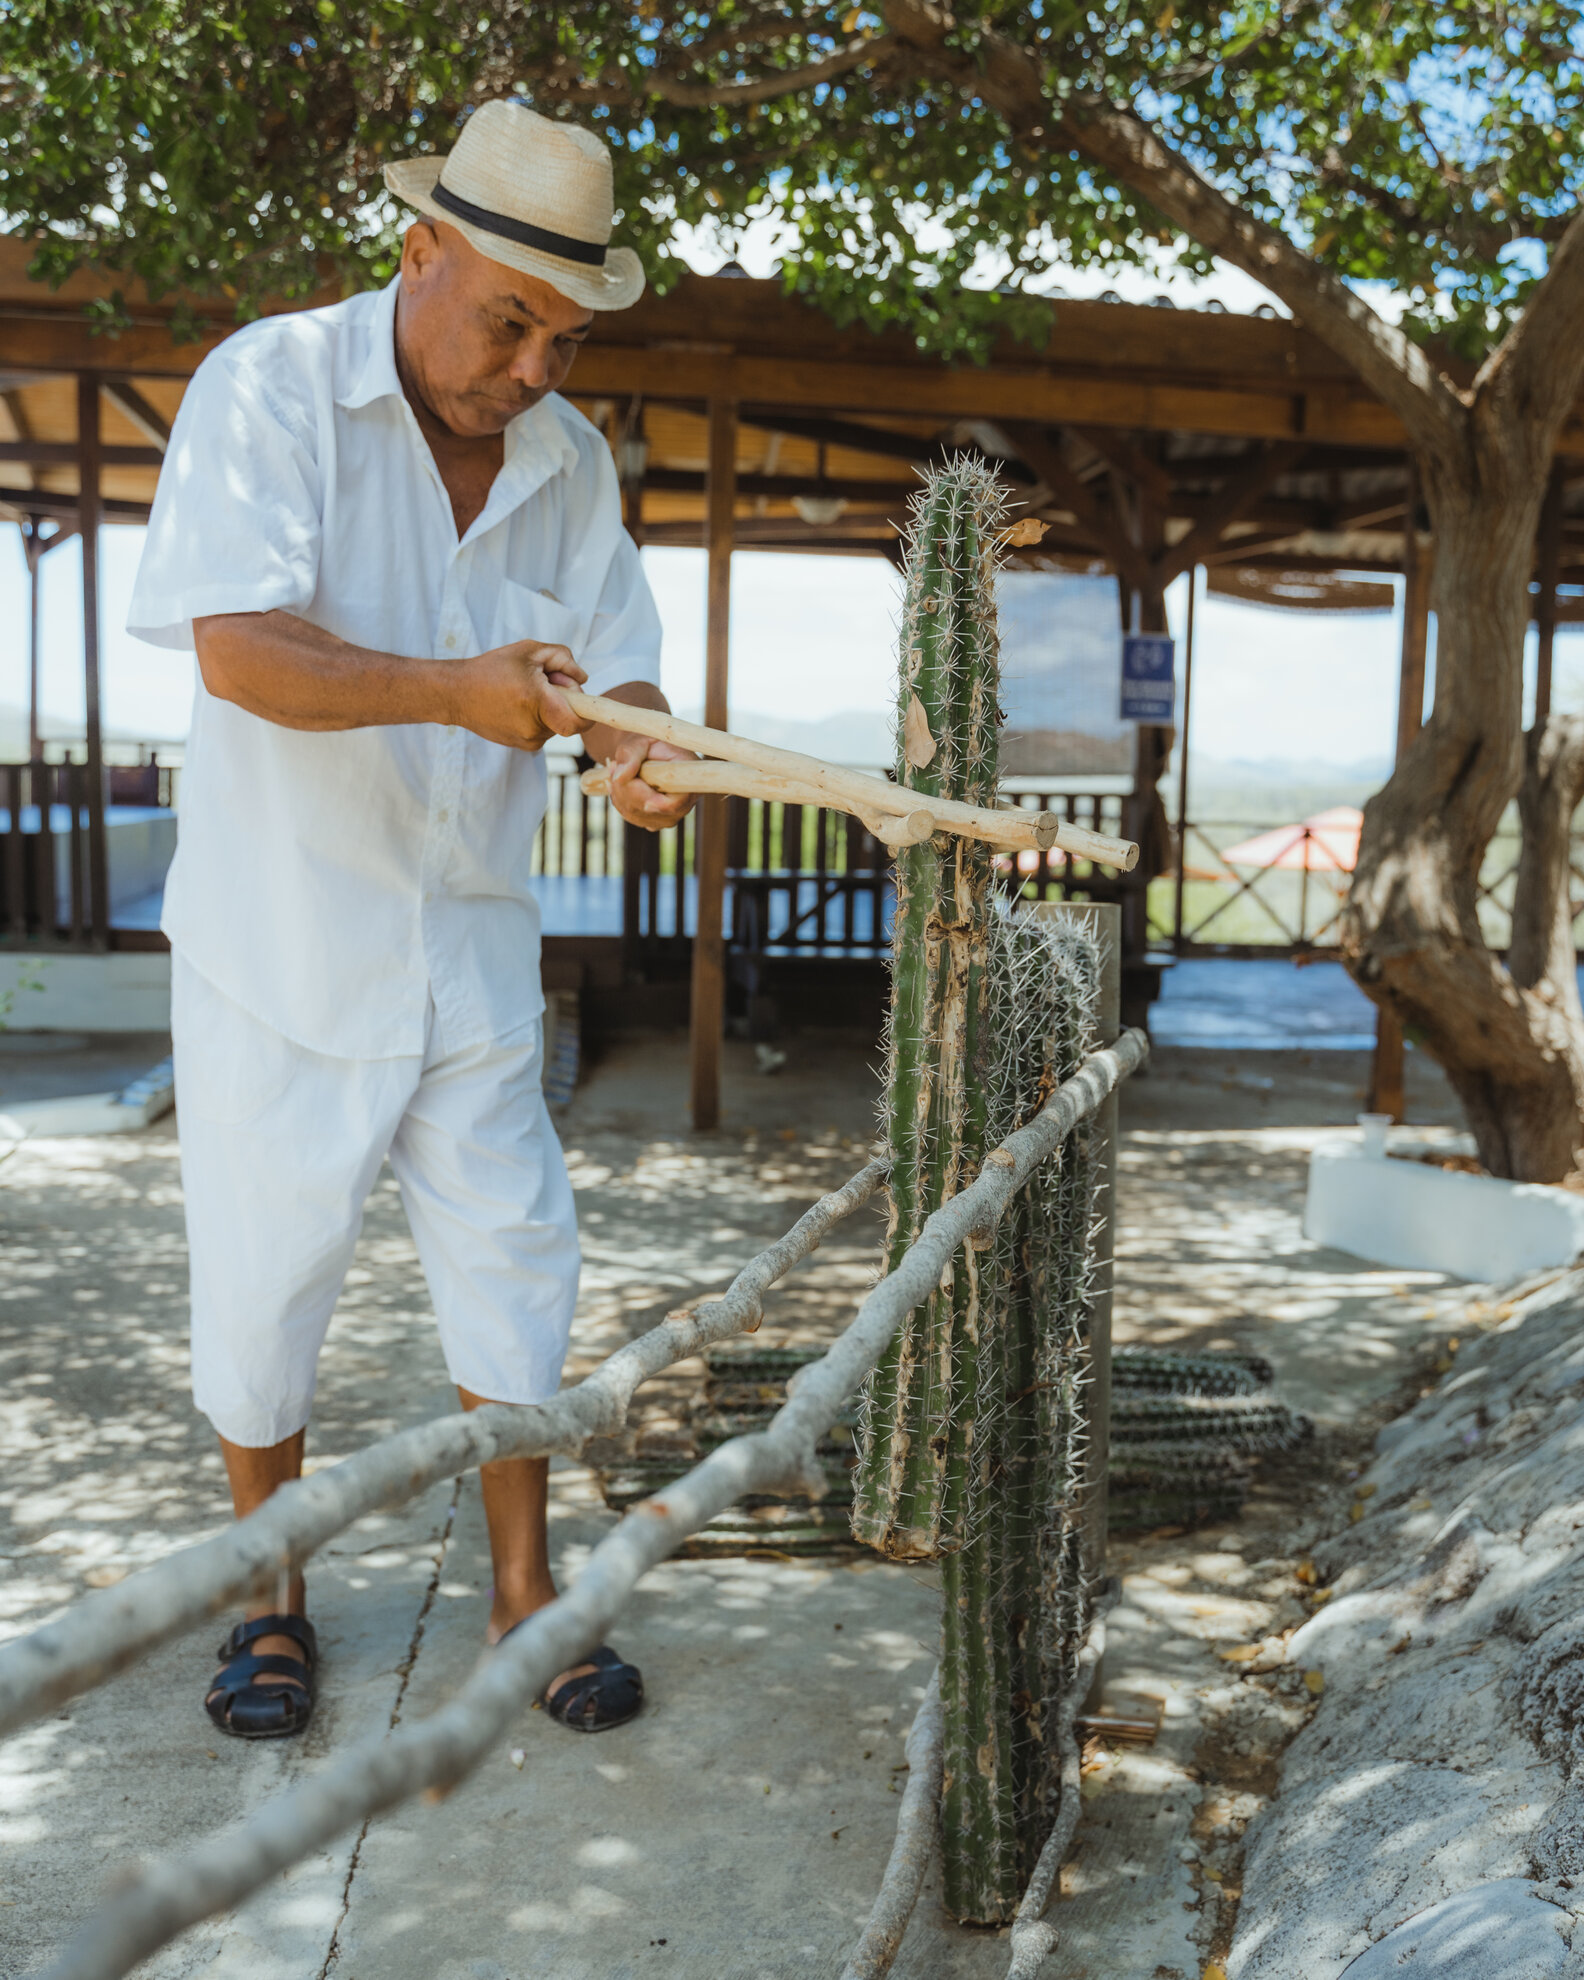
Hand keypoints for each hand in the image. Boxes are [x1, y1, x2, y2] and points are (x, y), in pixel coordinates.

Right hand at [451, 639, 588, 751]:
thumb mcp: (528, 651)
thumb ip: (562, 658)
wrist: (457, 693)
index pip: (577, 722)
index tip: (587, 701)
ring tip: (527, 689)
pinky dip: (539, 716)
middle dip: (566, 699)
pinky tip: (520, 702)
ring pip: (555, 724)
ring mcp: (526, 740)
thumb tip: (583, 678)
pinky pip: (542, 730)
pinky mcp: (520, 745)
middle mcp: (534, 728)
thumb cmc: (491, 668)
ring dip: (551, 707)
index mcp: (537, 702)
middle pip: (568, 718)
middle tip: (547, 680)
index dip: (588, 713)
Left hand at [606, 736, 695, 831]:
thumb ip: (630, 755)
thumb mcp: (638, 742)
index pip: (676, 803)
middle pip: (652, 811)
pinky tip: (617, 784)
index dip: (658, 804)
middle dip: (627, 790)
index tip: (639, 796)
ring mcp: (671, 815)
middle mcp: (686, 801)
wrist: (647, 752)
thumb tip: (619, 777)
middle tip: (614, 766)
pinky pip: (633, 817)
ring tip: (615, 770)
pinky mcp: (656, 820)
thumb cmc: (646, 744)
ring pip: (638, 815)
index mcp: (690, 778)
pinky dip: (620, 801)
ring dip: (620, 794)